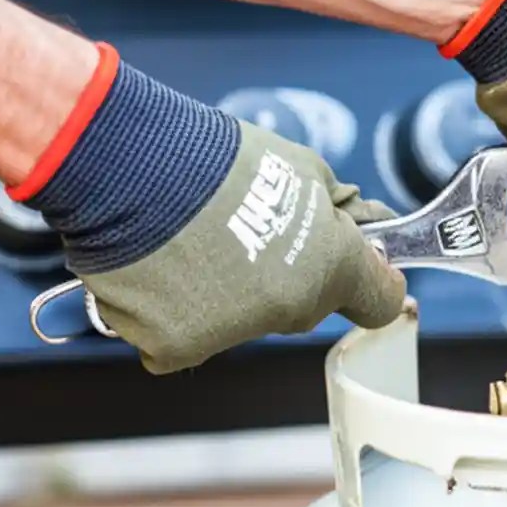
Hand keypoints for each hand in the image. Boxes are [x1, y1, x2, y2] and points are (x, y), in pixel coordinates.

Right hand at [13, 44, 405, 372]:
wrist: (126, 165)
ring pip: (238, 326)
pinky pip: (182, 340)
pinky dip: (172, 313)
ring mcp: (229, 335)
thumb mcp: (303, 167)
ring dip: (223, 296)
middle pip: (302, 309)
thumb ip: (338, 210)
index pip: (380, 302)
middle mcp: (288, 310)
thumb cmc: (211, 157)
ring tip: (191, 244)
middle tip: (243, 230)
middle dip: (285, 277)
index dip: (369, 280)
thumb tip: (360, 229)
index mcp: (330, 265)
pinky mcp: (173, 349)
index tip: (357, 267)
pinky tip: (159, 270)